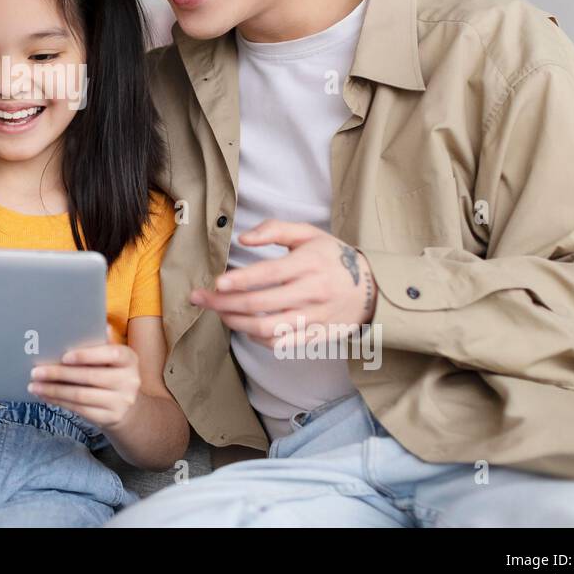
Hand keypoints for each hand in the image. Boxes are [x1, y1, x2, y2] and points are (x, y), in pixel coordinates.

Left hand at [27, 343, 141, 429]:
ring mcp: (122, 402)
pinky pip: (80, 409)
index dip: (87, 355)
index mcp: (129, 359)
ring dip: (54, 390)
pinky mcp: (110, 418)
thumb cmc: (114, 373)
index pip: (111, 354)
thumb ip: (102, 342)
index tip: (64, 357)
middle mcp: (130, 381)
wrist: (130, 407)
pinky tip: (45, 396)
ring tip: (34, 385)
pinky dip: (59, 402)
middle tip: (36, 371)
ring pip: (81, 395)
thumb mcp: (113, 358)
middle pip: (90, 376)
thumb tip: (88, 323)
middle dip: (59, 374)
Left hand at [191, 220, 377, 348]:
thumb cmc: (332, 256)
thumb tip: (243, 239)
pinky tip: (244, 327)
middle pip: (261, 304)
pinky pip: (281, 344)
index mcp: (310, 264)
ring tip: (219, 313)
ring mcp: (315, 317)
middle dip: (225, 303)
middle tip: (201, 299)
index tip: (217, 282)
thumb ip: (274, 230)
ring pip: (268, 328)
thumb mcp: (308, 233)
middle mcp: (313, 292)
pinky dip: (257, 338)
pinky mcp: (316, 336)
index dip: (241, 280)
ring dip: (237, 323)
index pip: (270, 274)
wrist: (371, 287)